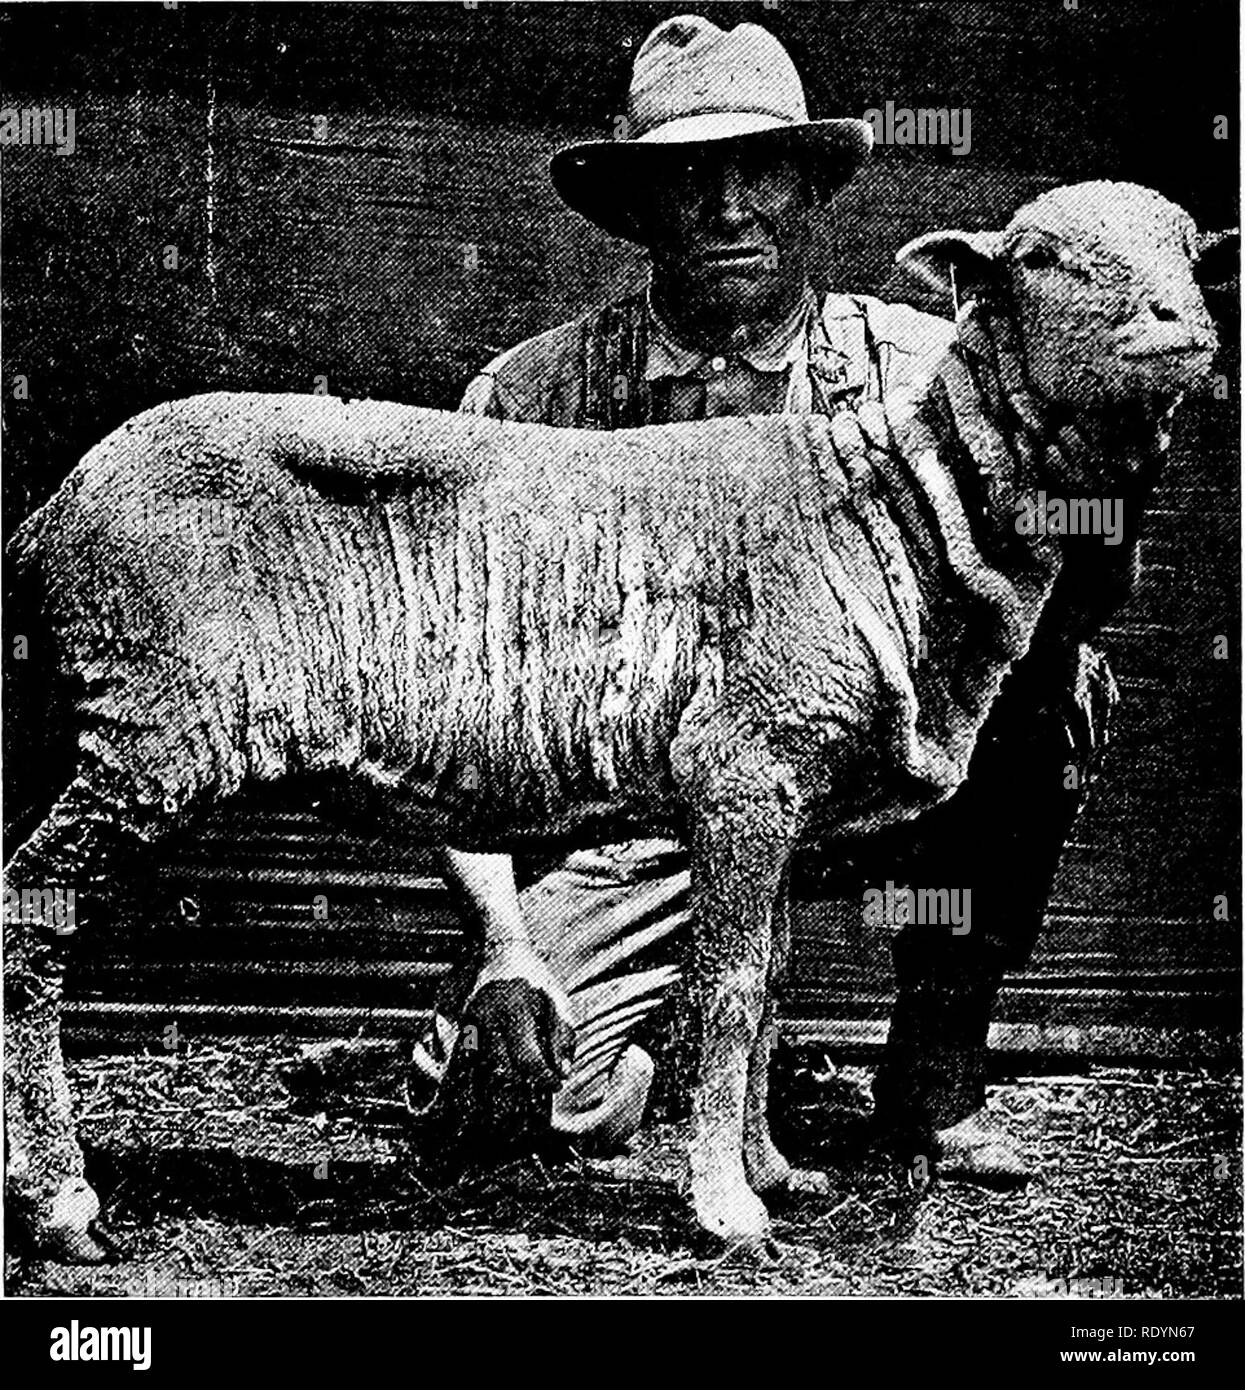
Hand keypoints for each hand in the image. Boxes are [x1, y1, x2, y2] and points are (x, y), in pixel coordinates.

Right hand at [463, 945, 575, 1092]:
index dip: (544, 1078)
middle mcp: (487, 1017)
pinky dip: (484, 1070)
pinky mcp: (461, 1025)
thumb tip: (563, 1074)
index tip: (556, 1084)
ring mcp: (470, 1021)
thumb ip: (563, 1036)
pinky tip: (500, 1072)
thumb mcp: (556, 1000)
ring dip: (502, 1081)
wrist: (500, 953)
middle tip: (538, 1087)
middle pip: (502, 1069)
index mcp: (515, 1009)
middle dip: (523, 1084)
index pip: (528, 1059)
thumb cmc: (534, 980)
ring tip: (520, 1082)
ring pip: (483, 1068)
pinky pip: (470, 1058)